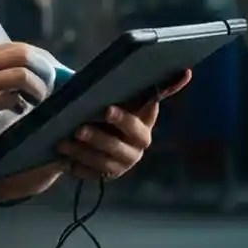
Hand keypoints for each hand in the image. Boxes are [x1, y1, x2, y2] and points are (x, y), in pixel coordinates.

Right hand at [0, 42, 49, 167]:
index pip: (19, 46)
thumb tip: (33, 71)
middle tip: (50, 88)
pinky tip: (19, 111)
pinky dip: (20, 104)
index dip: (42, 59)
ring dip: (36, 88)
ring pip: (19, 74)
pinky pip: (8, 96)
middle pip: (22, 54)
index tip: (54, 75)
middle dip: (43, 71)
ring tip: (38, 101)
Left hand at [56, 69, 191, 180]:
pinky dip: (76, 166)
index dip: (123, 118)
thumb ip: (144, 87)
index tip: (106, 110)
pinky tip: (63, 159)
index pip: (137, 124)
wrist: (97, 131)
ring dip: (82, 153)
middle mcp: (136, 148)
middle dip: (98, 138)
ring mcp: (120, 165)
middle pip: (118, 146)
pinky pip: (89, 174)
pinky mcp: (103, 176)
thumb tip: (184, 71)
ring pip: (102, 163)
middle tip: (79, 129)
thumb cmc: (111, 107)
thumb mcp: (122, 96)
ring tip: (63, 142)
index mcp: (143, 126)